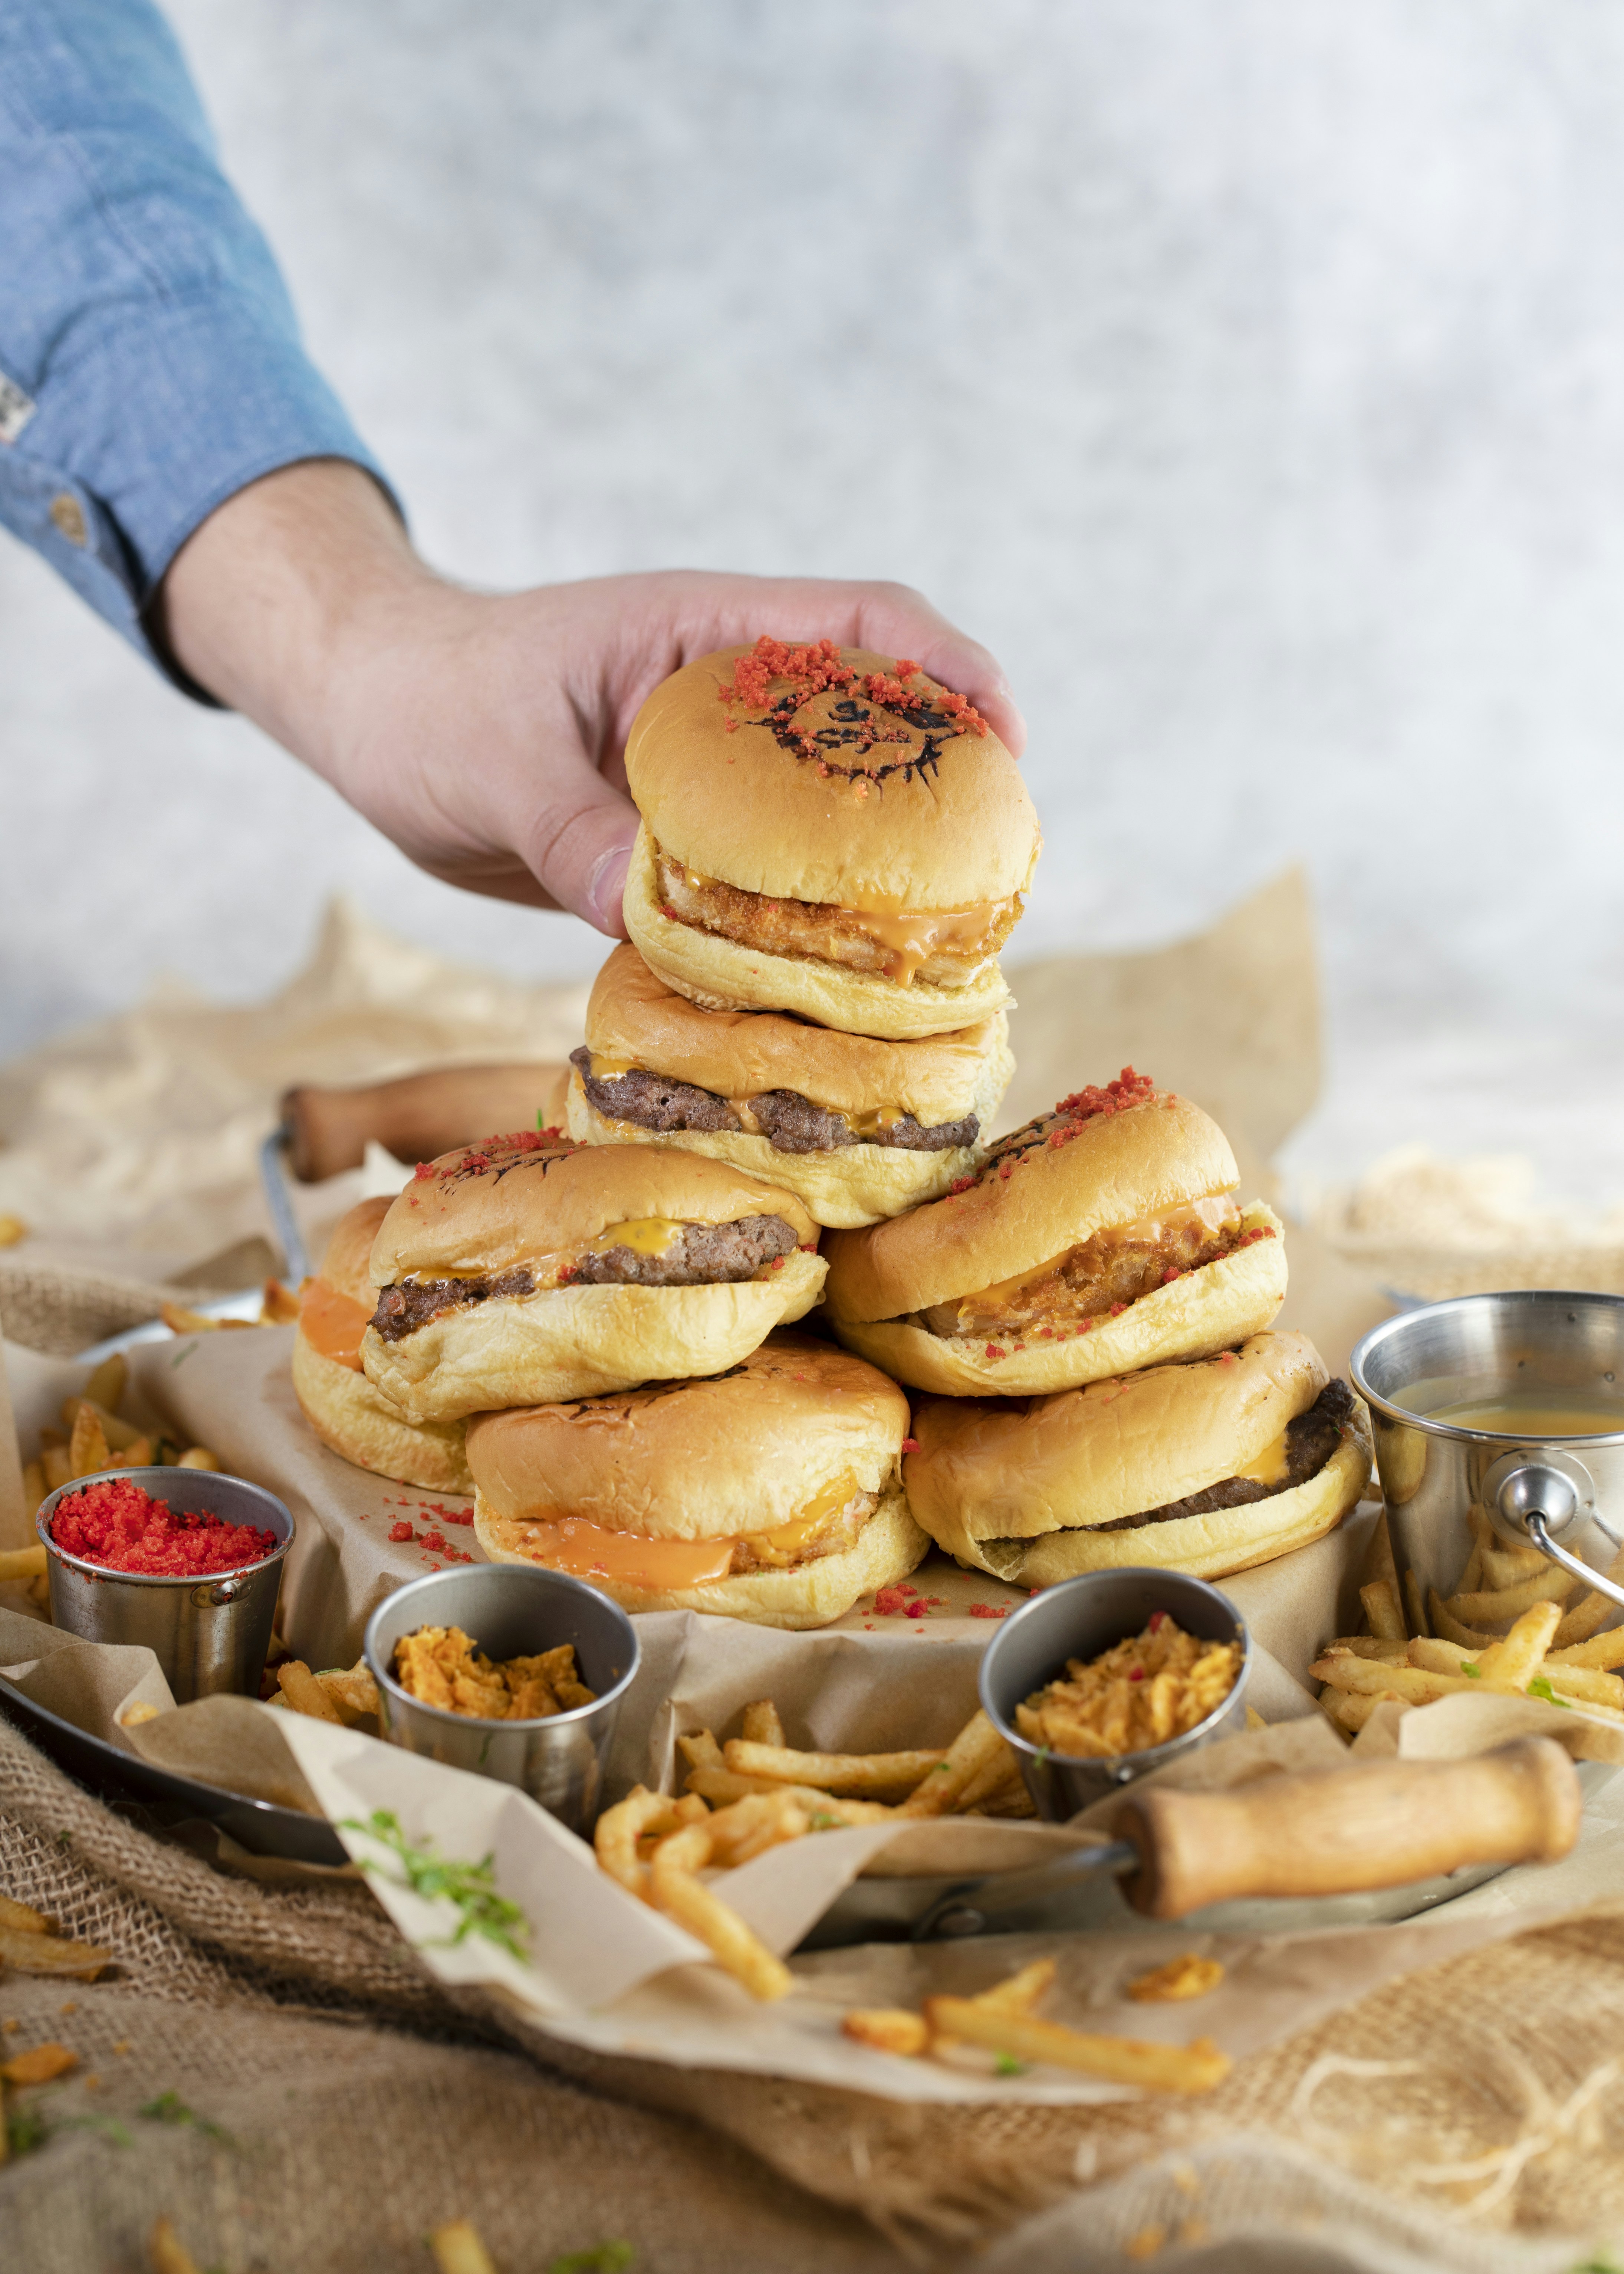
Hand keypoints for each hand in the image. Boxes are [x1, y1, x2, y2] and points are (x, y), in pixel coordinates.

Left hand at [155, 460, 1026, 935]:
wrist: (365, 714)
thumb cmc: (423, 697)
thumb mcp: (495, 761)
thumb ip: (574, 832)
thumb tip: (654, 917)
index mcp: (702, 638)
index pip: (865, 627)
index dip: (950, 675)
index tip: (1005, 747)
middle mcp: (721, 706)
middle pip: (869, 737)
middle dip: (940, 799)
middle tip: (984, 892)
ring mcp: (701, 780)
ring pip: (817, 825)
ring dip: (870, 883)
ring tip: (922, 961)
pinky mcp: (669, 848)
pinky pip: (751, 889)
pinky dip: (787, 934)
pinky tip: (811, 993)